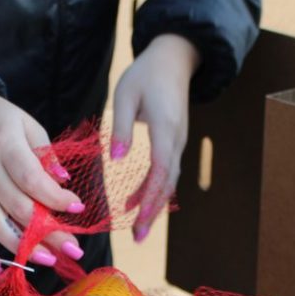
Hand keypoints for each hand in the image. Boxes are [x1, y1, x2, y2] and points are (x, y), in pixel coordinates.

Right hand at [0, 83, 86, 271]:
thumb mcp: (26, 124)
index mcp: (3, 145)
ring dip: (22, 247)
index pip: (32, 180)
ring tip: (48, 259)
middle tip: (73, 248)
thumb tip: (63, 182)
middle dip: (49, 232)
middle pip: (18, 208)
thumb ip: (46, 153)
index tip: (77, 207)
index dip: (56, 198)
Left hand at [111, 34, 200, 240]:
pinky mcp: (173, 142)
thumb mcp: (124, 95)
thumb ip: (120, 127)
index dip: (150, 197)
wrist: (174, 58)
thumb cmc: (146, 73)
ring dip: (154, 205)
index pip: (160, 170)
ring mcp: (178, 142)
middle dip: (153, 211)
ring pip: (168, 180)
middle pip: (167, 183)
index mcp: (165, 128)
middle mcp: (176, 139)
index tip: (138, 219)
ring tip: (138, 229)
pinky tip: (137, 203)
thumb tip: (116, 159)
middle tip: (138, 237)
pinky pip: (165, 172)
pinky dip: (154, 190)